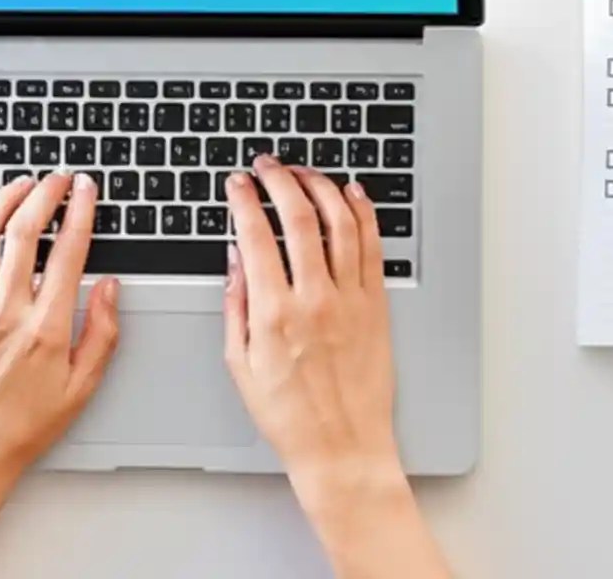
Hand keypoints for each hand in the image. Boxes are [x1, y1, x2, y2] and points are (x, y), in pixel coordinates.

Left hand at [0, 172, 119, 578]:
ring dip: (4, 199)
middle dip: (45, 194)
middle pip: (23, 232)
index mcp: (45, 328)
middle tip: (59, 179)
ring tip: (23, 183)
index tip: (87, 191)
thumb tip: (109, 287)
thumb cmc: (22, 427)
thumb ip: (102, 333)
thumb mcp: (82, 388)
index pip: (68, 251)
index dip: (81, 212)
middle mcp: (4, 311)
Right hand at [223, 156, 450, 577]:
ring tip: (305, 173)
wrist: (341, 447)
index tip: (238, 184)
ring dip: (321, 186)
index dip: (244, 199)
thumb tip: (235, 259)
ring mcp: (351, 300)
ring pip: (339, 222)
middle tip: (268, 165)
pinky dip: (363, 213)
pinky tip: (353, 195)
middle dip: (279, 179)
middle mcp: (314, 299)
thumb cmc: (290, 415)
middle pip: (297, 215)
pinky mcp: (377, 306)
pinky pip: (372, 247)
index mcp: (274, 313)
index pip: (255, 234)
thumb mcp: (240, 365)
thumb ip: (235, 305)